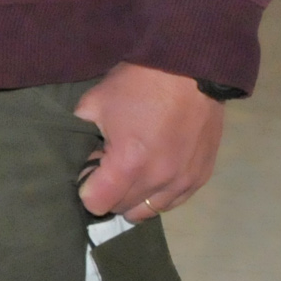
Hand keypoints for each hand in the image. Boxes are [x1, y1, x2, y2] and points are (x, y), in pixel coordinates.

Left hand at [73, 62, 223, 221]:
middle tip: (108, 166)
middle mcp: (159, 180)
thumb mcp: (95, 103)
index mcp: (129, 163)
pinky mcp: (200, 177)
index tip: (88, 171)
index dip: (86, 189)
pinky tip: (153, 172)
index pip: (97, 204)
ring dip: (134, 197)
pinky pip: (173, 202)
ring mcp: (183, 181)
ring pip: (148, 210)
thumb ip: (80, 135)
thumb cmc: (138, 84)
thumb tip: (80, 160)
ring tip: (131, 170)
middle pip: (122, 209)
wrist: (190, 69)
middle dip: (109, 192)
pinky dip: (158, 193)